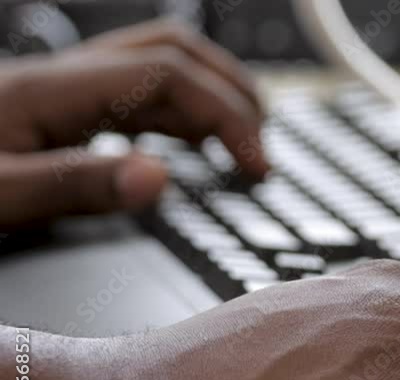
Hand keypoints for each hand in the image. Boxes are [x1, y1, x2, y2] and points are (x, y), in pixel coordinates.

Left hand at [0, 19, 266, 228]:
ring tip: (243, 144)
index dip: (226, 113)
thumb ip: (78, 187)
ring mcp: (64, 89)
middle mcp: (64, 77)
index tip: (256, 166)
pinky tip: (196, 145)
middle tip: (261, 150)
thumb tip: (160, 179)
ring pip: (162, 67)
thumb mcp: (2, 194)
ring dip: (214, 98)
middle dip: (233, 94)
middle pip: (175, 52)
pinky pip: (139, 95)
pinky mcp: (62, 109)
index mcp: (51, 89)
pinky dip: (184, 115)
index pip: (169, 75)